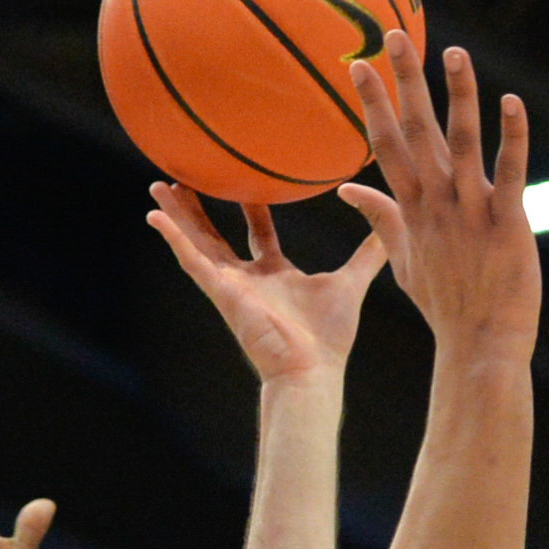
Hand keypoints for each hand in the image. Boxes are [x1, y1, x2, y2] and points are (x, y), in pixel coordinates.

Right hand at [146, 187, 384, 382]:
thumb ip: (371, 252)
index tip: (248, 181)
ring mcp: (230, 286)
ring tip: (157, 187)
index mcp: (275, 276)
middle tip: (186, 178)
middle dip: (202, 208)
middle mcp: (248, 279)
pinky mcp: (220, 292)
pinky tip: (153, 216)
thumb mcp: (353, 281)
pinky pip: (191, 260)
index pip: (260, 235)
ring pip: (197, 242)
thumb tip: (396, 223)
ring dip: (177, 215)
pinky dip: (173, 238)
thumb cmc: (329, 338)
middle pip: (218, 234)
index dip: (253, 208)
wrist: (311, 370)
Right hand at [340, 38, 539, 353]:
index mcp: (412, 210)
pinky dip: (512, 138)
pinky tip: (511, 102)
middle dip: (404, 83)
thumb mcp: (403, 259)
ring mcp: (471, 212)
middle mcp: (437, 204)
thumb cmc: (444, 304)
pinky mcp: (508, 223)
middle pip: (416, 133)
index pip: (385, 146)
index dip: (372, 104)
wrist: (479, 345)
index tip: (356, 64)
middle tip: (393, 35)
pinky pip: (510, 173)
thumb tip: (345, 191)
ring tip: (454, 51)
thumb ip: (379, 219)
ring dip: (459, 96)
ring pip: (463, 144)